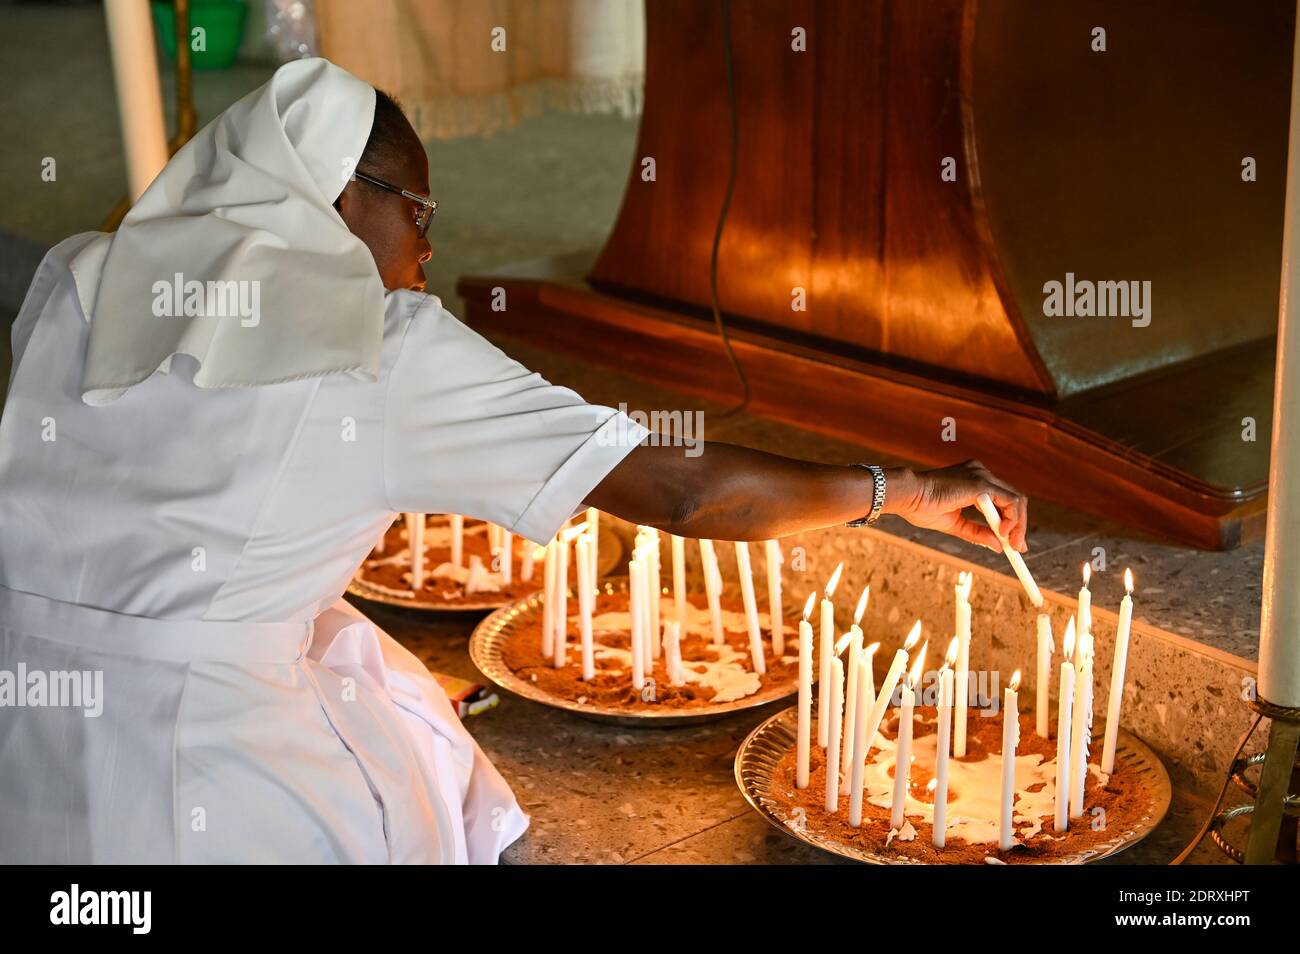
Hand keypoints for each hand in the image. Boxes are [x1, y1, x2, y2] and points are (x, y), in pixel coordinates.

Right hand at [882, 460, 1027, 552]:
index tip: (1012, 542)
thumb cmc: (921, 506)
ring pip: (1016, 500)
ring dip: (1018, 525)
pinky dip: (1012, 519)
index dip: (1011, 521)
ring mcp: (983, 476)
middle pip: (1013, 499)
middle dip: (1019, 525)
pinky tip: (1004, 533)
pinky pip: (1010, 501)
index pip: (1002, 500)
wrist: (907, 496)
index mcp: (973, 480)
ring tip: (1013, 545)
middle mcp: (981, 474)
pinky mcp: (982, 483)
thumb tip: (999, 546)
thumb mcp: (955, 524)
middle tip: (1018, 548)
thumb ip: (977, 532)